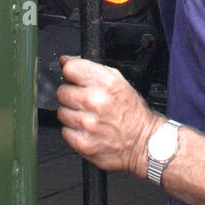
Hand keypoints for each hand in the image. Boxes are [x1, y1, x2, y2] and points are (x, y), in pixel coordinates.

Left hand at [56, 55, 162, 176]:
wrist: (144, 142)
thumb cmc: (132, 112)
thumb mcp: (118, 81)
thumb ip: (91, 69)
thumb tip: (65, 61)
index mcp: (105, 82)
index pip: (70, 69)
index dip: (70, 73)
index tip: (73, 78)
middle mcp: (95, 101)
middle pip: (62, 91)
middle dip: (71, 95)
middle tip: (84, 101)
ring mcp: (87, 123)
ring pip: (61, 112)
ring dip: (72, 114)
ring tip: (88, 116)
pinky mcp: (83, 143)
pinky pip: (65, 132)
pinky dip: (74, 131)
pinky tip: (87, 129)